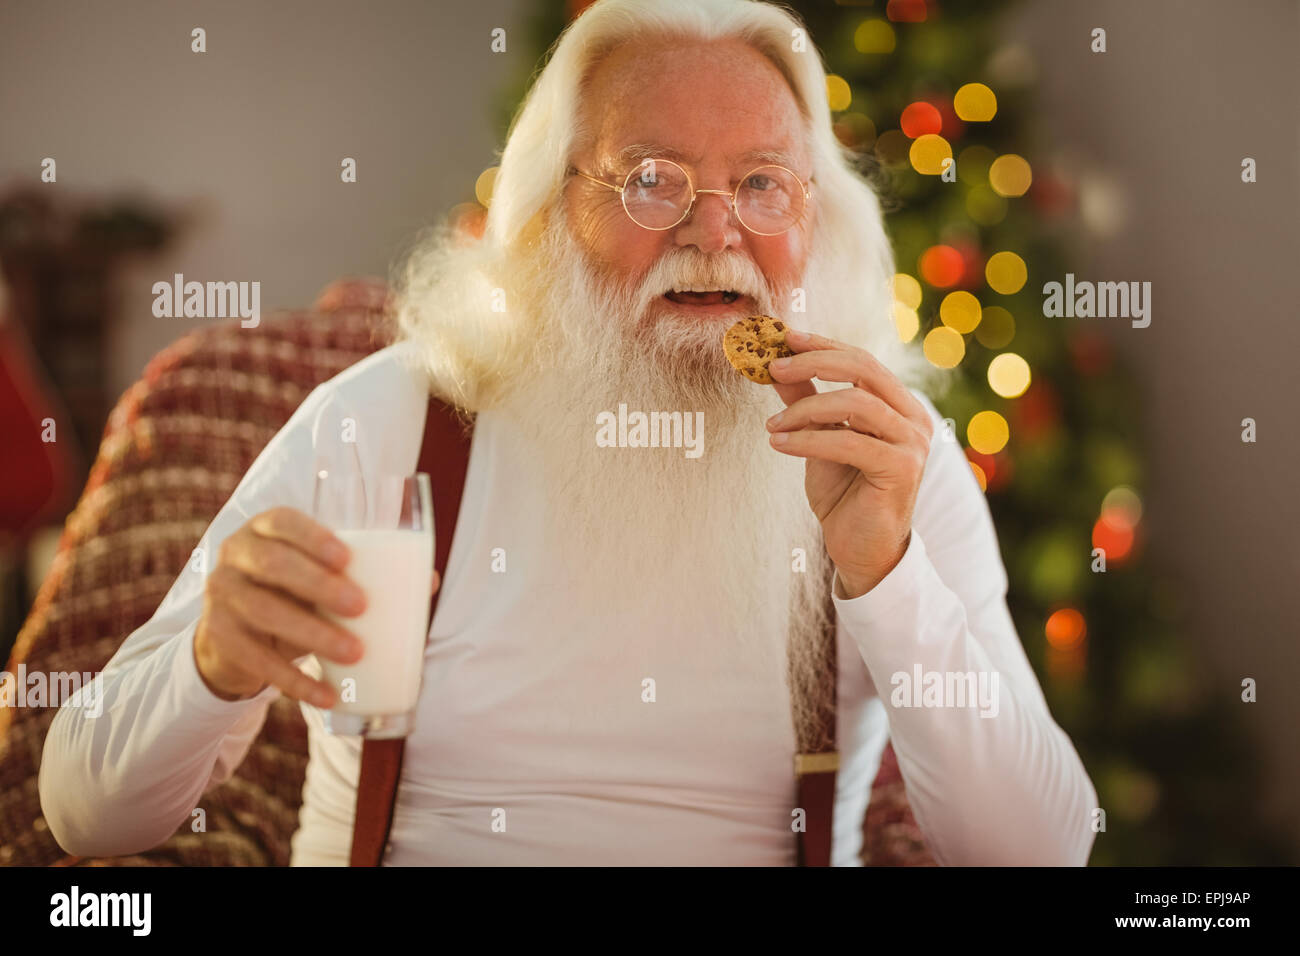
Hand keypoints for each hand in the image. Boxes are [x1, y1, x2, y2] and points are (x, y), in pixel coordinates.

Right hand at [193, 506, 441, 705]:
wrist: (237, 636)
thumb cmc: (293, 594)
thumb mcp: (319, 578)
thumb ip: (366, 573)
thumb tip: (428, 581)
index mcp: (264, 529)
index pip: (282, 521)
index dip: (313, 536)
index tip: (348, 558)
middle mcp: (235, 555)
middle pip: (273, 564)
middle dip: (318, 585)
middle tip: (361, 606)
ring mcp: (221, 597)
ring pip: (264, 612)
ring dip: (313, 634)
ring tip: (355, 652)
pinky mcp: (218, 638)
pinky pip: (258, 661)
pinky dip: (296, 682)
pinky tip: (328, 695)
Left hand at [765, 329, 933, 598]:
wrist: (862, 549)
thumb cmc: (845, 494)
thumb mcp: (819, 439)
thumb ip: (804, 401)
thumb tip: (776, 365)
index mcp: (898, 405)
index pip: (860, 360)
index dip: (822, 345)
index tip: (783, 337)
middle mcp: (913, 418)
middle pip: (864, 368)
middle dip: (814, 362)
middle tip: (773, 366)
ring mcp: (912, 443)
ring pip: (855, 403)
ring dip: (804, 409)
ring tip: (772, 425)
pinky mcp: (901, 470)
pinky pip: (849, 442)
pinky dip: (808, 439)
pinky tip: (780, 444)